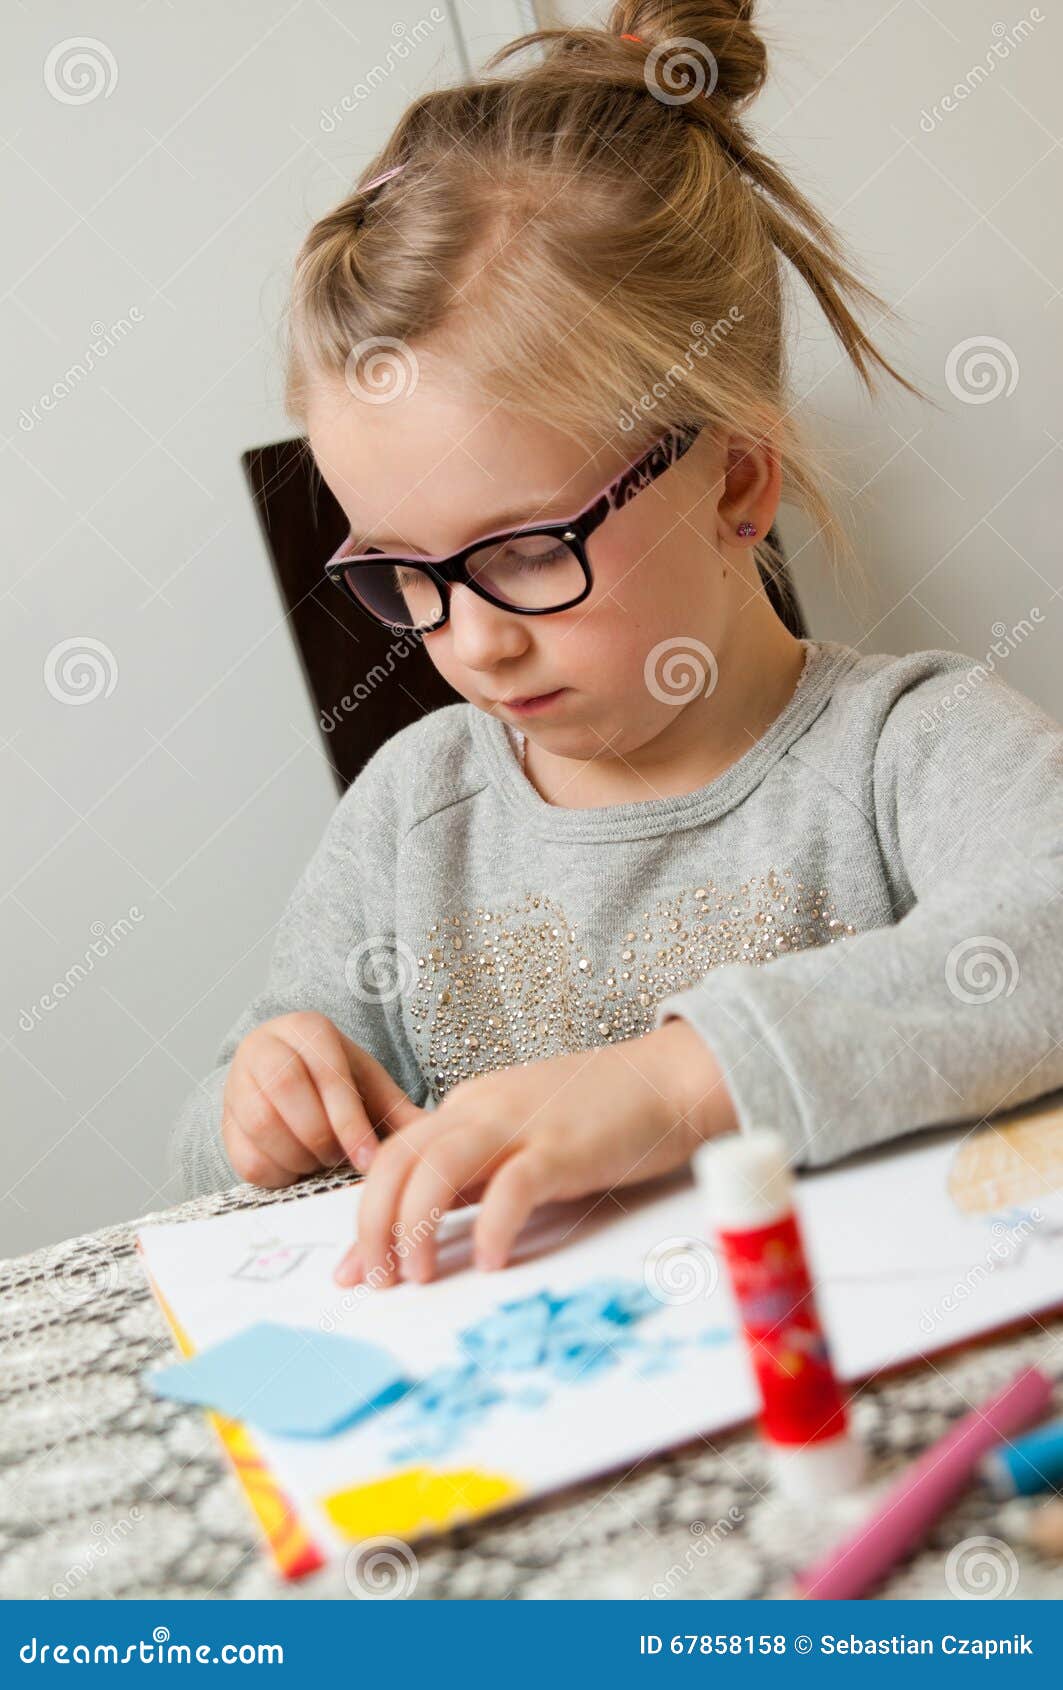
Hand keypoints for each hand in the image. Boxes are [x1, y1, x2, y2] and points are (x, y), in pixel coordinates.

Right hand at [221, 1011, 420, 1187]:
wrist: (284, 1077)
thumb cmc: (335, 1083)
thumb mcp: (369, 1086)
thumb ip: (400, 1112)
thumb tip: (436, 1144)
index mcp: (308, 1028)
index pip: (328, 1076)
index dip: (350, 1123)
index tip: (368, 1159)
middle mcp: (264, 1046)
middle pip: (287, 1096)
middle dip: (320, 1138)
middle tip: (338, 1156)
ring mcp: (236, 1082)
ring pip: (261, 1126)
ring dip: (298, 1156)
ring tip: (318, 1159)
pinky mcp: (223, 1121)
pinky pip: (245, 1156)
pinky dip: (277, 1172)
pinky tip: (296, 1166)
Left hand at [333, 1017, 735, 1288]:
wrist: (667, 1081)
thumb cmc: (597, 1118)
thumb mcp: (517, 1140)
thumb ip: (471, 1177)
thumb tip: (421, 1229)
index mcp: (466, 1110)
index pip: (394, 1159)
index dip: (365, 1216)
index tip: (353, 1270)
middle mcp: (481, 1111)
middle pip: (399, 1162)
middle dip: (374, 1226)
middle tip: (377, 1282)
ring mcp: (520, 1126)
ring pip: (436, 1169)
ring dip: (416, 1228)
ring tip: (420, 1276)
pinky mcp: (563, 1148)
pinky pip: (511, 1189)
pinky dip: (492, 1229)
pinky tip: (492, 1263)